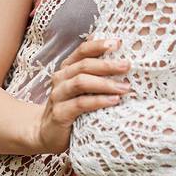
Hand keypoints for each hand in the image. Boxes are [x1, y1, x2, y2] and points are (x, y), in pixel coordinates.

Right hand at [32, 37, 131, 152]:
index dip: (99, 45)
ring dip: (105, 84)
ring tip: (124, 87)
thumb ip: (94, 72)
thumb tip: (114, 50)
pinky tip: (113, 101)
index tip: (118, 43)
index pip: (82, 51)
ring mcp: (58, 95)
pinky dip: (98, 101)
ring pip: (81, 82)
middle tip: (127, 66)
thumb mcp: (82, 88)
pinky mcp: (59, 113)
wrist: (48, 133)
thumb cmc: (71, 108)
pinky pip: (80, 104)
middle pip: (84, 65)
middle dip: (107, 65)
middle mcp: (60, 78)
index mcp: (67, 68)